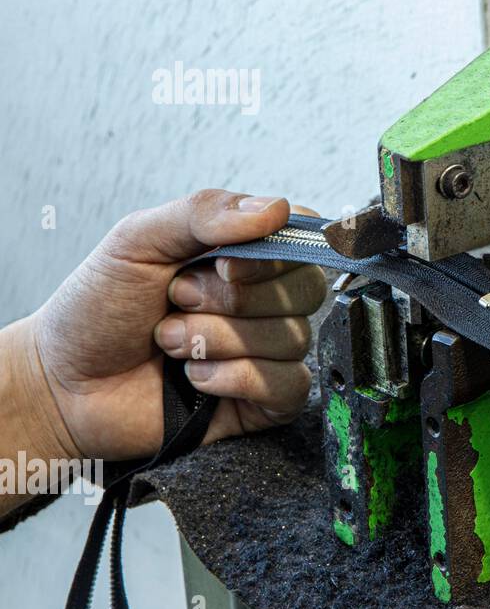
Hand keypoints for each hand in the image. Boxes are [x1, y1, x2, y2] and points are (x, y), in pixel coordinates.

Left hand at [13, 190, 325, 465]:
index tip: (224, 265)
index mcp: (244, 254)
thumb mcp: (137, 240)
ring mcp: (269, 350)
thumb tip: (277, 209)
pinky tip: (196, 378)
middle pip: (306, 290)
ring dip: (219, 341)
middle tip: (177, 299)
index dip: (274, 255)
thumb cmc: (99, 307)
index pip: (302, 238)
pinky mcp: (265, 399)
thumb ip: (203, 213)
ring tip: (170, 341)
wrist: (64, 382)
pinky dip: (237, 379)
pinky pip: (287, 384)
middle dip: (233, 299)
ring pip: (291, 338)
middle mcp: (265, 300)